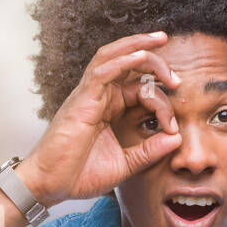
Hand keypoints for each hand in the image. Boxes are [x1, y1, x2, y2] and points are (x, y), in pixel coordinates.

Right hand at [18, 31, 182, 202]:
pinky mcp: (81, 101)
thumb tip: (177, 138)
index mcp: (108, 109)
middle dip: (156, 61)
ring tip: (161, 40)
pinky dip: (122, 60)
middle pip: (128, 63)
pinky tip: (141, 55)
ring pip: (113, 56)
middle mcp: (98, 97)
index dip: (162, 102)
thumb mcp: (124, 165)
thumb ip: (149, 152)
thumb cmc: (77, 175)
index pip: (139, 88)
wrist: (49, 186)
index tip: (172, 128)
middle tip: (176, 78)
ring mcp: (88, 96)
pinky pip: (102, 72)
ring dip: (138, 45)